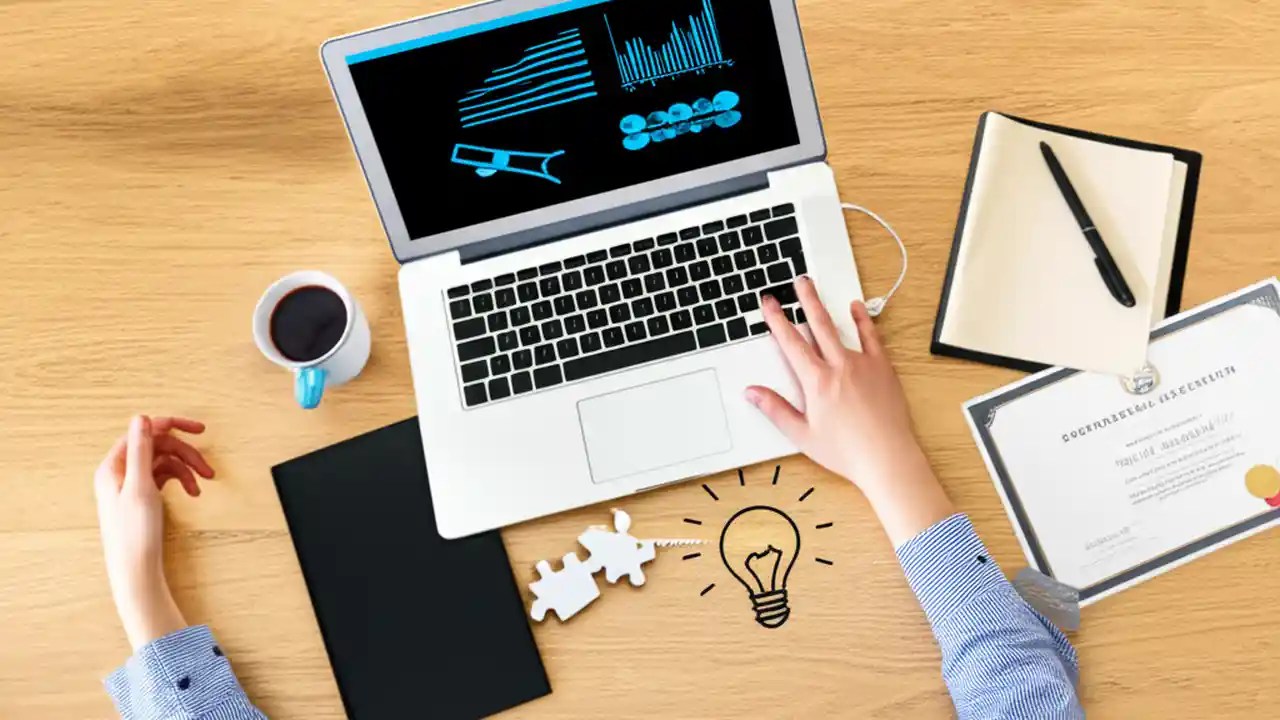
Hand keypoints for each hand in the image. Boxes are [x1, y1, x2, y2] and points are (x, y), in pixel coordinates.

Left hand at [94, 415, 214, 648]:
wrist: (135, 569)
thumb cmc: (134, 534)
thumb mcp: (140, 486)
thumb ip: (140, 450)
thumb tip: (142, 418)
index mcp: (113, 467)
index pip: (143, 432)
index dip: (171, 427)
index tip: (198, 429)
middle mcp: (120, 473)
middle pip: (157, 448)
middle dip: (185, 454)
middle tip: (207, 467)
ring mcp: (131, 485)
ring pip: (164, 462)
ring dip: (186, 469)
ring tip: (203, 483)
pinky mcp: (142, 497)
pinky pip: (165, 477)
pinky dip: (181, 480)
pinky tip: (192, 491)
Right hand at [744, 277, 953, 544]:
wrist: (887, 457)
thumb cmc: (846, 451)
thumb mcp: (802, 434)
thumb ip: (775, 409)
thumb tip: (752, 392)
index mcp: (816, 382)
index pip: (791, 343)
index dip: (777, 320)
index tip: (769, 303)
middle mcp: (839, 366)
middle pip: (817, 325)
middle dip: (804, 300)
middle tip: (797, 281)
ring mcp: (862, 364)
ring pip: (840, 327)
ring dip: (826, 306)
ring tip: (816, 289)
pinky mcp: (882, 368)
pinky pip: (871, 337)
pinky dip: (863, 320)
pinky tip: (856, 308)